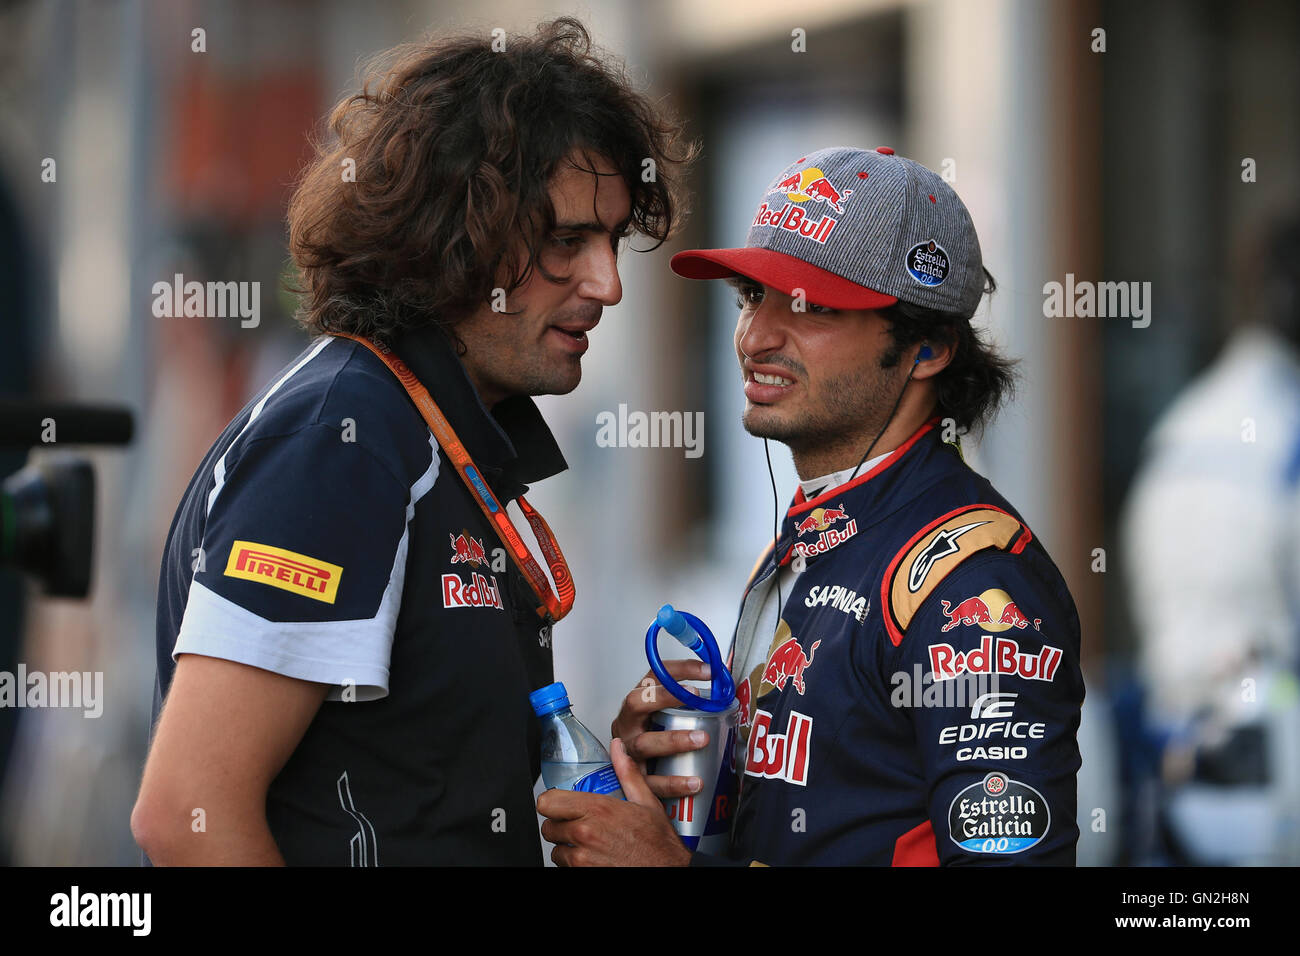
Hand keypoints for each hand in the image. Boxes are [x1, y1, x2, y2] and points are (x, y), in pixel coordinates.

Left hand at [537, 739, 692, 866]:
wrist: (667, 870)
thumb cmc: (657, 843)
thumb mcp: (646, 801)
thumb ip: (627, 772)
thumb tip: (618, 748)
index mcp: (597, 809)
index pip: (548, 802)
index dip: (552, 802)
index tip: (561, 805)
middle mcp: (585, 833)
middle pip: (548, 827)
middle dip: (560, 826)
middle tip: (577, 825)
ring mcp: (582, 858)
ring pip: (555, 850)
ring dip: (567, 847)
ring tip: (587, 844)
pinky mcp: (583, 874)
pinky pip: (565, 867)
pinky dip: (575, 864)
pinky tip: (593, 858)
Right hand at [611, 659, 711, 800]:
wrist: (626, 776)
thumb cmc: (654, 741)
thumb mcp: (664, 718)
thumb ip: (689, 705)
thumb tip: (727, 692)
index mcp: (637, 704)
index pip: (653, 677)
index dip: (679, 670)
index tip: (708, 671)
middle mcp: (628, 724)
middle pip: (637, 703)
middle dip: (666, 697)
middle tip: (697, 698)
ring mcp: (627, 751)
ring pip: (644, 743)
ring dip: (673, 740)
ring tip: (702, 740)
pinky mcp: (631, 779)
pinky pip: (651, 781)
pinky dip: (673, 782)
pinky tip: (694, 782)